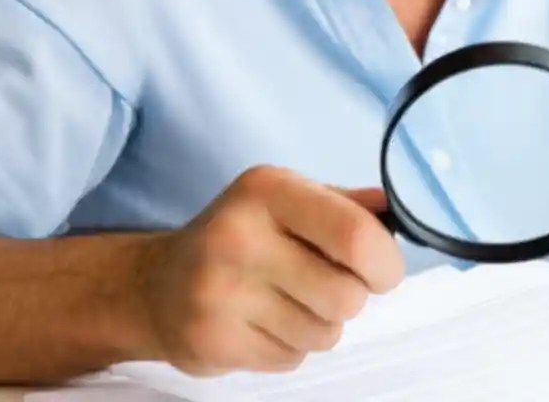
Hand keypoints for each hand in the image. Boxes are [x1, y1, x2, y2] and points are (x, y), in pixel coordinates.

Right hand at [135, 166, 404, 374]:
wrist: (154, 284)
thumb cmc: (243, 235)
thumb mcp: (289, 198)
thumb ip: (346, 204)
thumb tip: (395, 209)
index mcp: (267, 190)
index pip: (355, 235)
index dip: (385, 263)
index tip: (382, 271)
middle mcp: (238, 237)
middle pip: (347, 295)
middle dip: (353, 298)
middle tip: (330, 286)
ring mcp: (220, 293)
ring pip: (325, 333)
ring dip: (322, 324)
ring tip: (289, 302)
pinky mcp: (212, 342)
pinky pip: (293, 358)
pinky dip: (291, 346)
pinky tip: (262, 322)